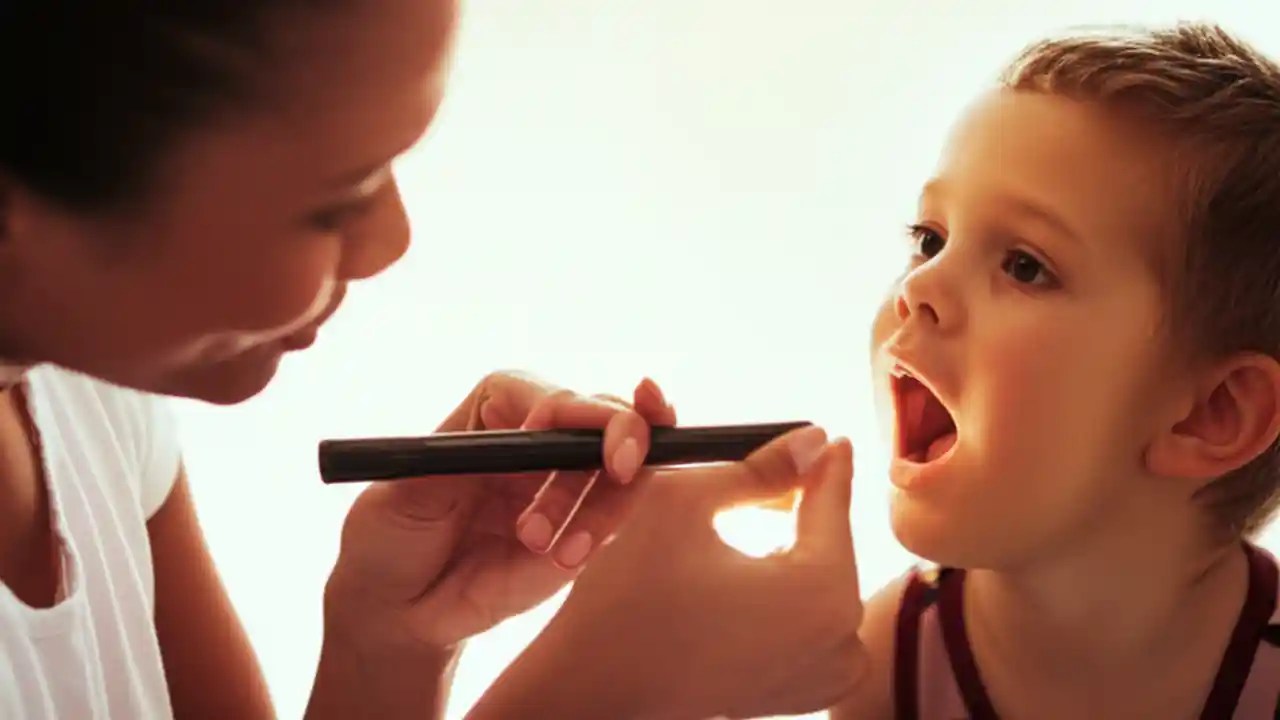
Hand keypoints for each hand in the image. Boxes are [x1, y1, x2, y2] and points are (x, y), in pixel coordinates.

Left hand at [306, 371, 673, 718]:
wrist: (396, 609)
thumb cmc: (388, 537)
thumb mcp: (403, 494)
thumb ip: (458, 463)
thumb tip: (514, 438)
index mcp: (496, 412)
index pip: (548, 396)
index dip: (570, 408)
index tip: (564, 432)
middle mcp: (539, 442)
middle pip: (603, 417)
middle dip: (624, 433)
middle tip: (619, 466)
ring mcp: (563, 488)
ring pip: (621, 469)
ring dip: (602, 502)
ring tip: (546, 544)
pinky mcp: (578, 534)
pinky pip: (612, 520)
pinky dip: (599, 531)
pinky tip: (562, 557)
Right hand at [471, 426, 866, 719]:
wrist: (592, 688)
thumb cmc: (628, 596)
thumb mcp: (684, 503)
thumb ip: (759, 467)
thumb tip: (816, 438)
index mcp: (820, 590)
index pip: (834, 502)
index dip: (826, 461)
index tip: (828, 433)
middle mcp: (838, 641)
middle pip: (832, 545)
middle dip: (806, 505)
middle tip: (780, 467)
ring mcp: (824, 676)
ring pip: (823, 583)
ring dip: (798, 548)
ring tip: (763, 515)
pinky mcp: (802, 695)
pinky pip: (813, 624)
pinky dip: (790, 592)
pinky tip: (753, 571)